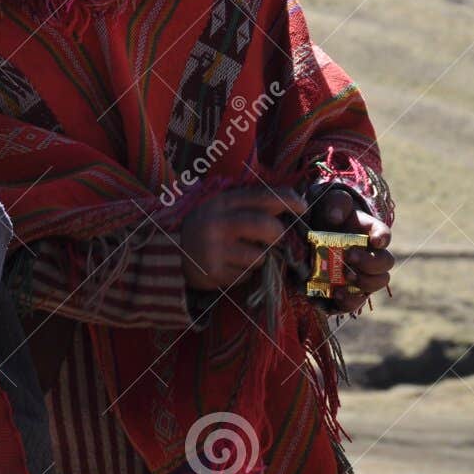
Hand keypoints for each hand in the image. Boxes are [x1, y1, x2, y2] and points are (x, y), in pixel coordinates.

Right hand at [179, 187, 305, 290]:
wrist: (170, 253)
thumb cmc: (207, 227)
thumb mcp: (222, 208)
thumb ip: (251, 204)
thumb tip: (294, 203)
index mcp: (221, 202)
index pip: (262, 197)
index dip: (288, 200)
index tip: (303, 207)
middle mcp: (217, 223)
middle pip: (266, 227)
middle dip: (277, 235)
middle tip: (274, 239)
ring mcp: (214, 250)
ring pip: (259, 257)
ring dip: (258, 258)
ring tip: (243, 254)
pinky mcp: (213, 273)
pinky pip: (246, 276)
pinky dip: (244, 273)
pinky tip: (230, 266)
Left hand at [309, 185, 393, 312]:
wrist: (311, 237)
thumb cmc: (326, 217)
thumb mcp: (329, 203)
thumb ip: (336, 204)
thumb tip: (335, 218)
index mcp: (370, 233)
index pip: (383, 234)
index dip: (382, 237)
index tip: (375, 240)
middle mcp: (371, 256)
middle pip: (385, 264)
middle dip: (370, 263)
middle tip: (350, 257)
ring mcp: (362, 275)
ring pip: (375, 285)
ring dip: (364, 283)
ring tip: (345, 278)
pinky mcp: (346, 291)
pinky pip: (354, 303)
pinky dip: (347, 302)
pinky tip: (336, 295)